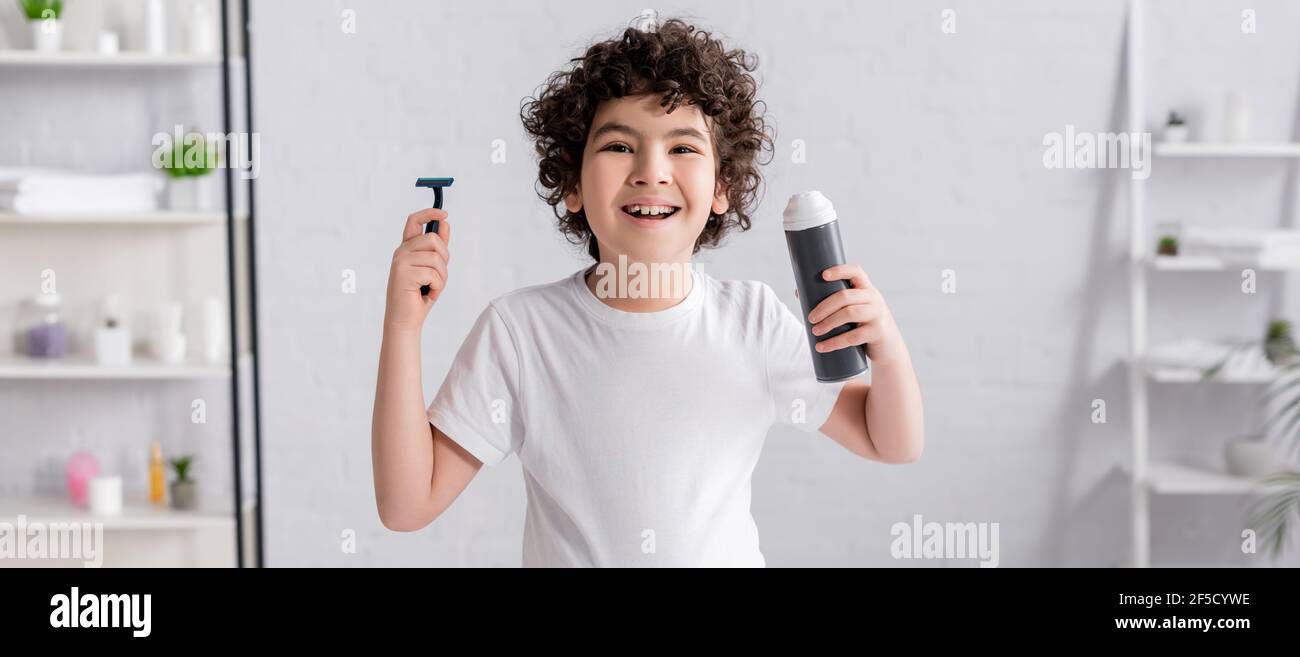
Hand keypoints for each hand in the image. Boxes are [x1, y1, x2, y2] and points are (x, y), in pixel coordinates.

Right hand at [384, 208, 451, 332]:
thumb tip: (445, 223)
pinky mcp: (403, 274)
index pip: (414, 221)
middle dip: (444, 257)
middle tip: (439, 275)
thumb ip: (438, 247)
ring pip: (436, 258)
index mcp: (406, 248)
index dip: (429, 213)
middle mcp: (401, 252)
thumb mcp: (433, 268)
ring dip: (441, 277)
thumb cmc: (418, 296)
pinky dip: (437, 287)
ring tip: (432, 288)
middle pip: (432, 239)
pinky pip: (433, 273)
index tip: (444, 214)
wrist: (405, 321)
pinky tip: (428, 294)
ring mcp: (400, 262)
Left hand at [805, 264, 905, 363]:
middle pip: (845, 296)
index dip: (840, 270)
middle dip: (824, 306)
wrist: (889, 348)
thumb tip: (800, 293)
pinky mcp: (877, 333)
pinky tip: (821, 346)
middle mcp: (874, 298)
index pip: (856, 272)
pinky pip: (853, 337)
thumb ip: (834, 302)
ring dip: (828, 322)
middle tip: (810, 317)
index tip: (823, 275)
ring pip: (849, 314)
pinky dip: (834, 342)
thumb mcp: (855, 310)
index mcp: (866, 289)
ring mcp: (877, 315)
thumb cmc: (864, 325)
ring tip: (815, 330)